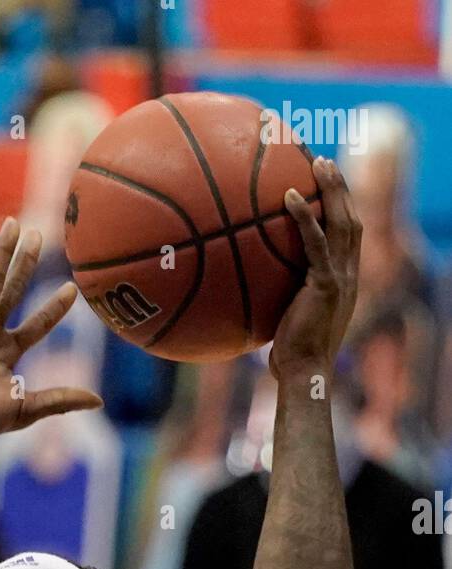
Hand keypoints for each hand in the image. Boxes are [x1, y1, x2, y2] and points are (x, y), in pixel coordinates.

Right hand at [0, 217, 101, 449]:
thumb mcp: (24, 409)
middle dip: (26, 263)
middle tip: (39, 234)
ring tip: (14, 224)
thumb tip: (98, 401)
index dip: (54, 308)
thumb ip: (58, 400)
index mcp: (8, 352)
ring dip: (1, 253)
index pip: (38, 324)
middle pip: (14, 290)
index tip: (72, 288)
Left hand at [270, 158, 361, 380]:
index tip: (328, 184)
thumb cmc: (291, 354)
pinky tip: (289, 197)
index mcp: (344, 280)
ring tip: (319, 164)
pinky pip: (316, 243)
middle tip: (325, 161)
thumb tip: (251, 284)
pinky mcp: (327, 285)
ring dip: (332, 190)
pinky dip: (305, 217)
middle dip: (341, 188)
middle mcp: (349, 274)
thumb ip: (280, 296)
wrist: (304, 373)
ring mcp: (341, 278)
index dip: (342, 207)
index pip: (349, 235)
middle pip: (351, 219)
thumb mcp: (287, 318)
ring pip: (342, 223)